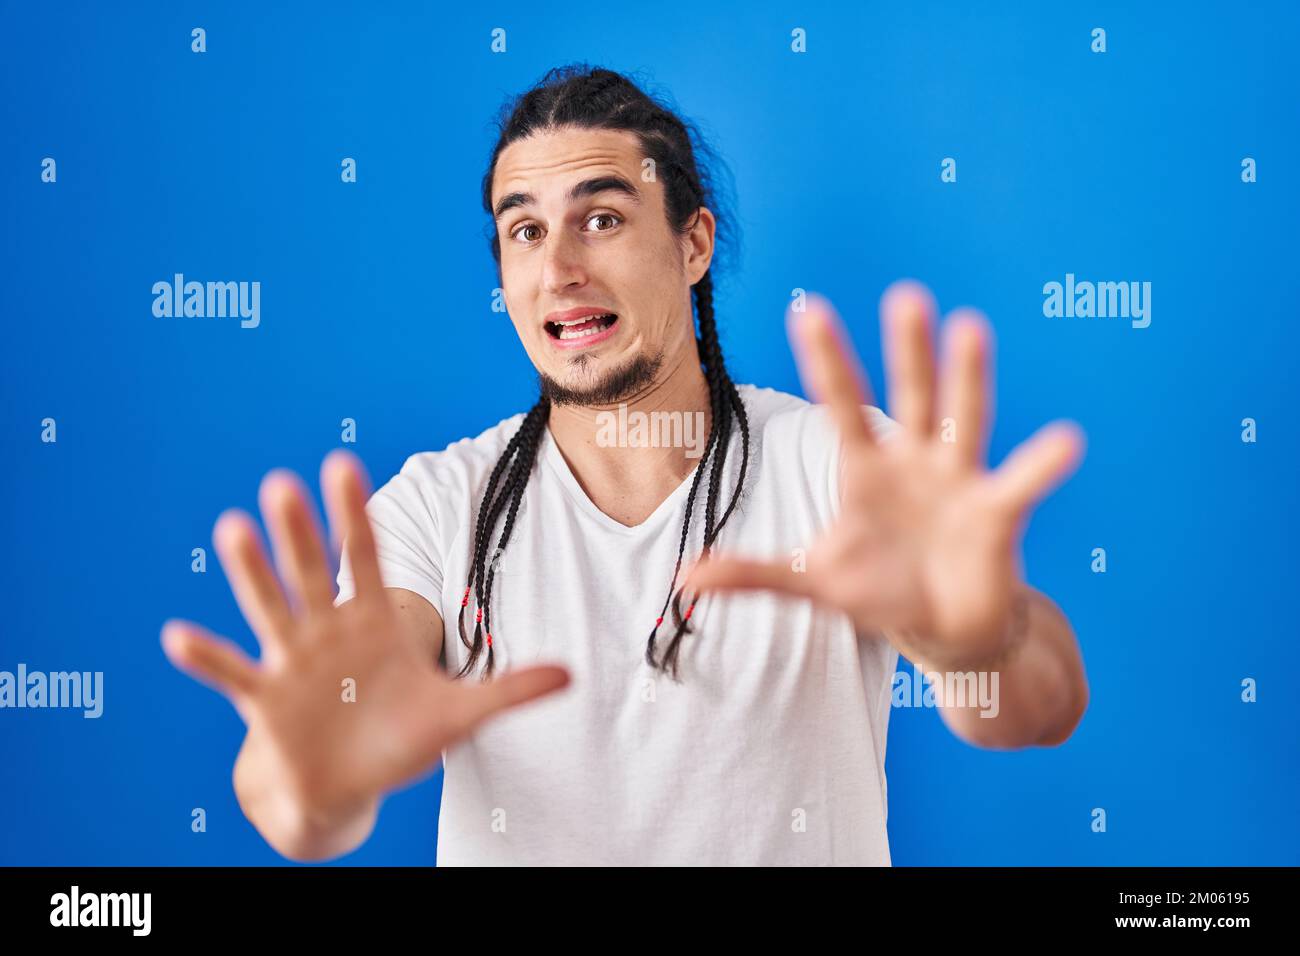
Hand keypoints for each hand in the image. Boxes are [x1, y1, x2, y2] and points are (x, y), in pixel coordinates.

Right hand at [161, 450, 569, 833]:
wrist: (348, 783)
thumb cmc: (400, 738)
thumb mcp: (459, 713)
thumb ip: (510, 690)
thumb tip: (572, 675)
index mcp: (374, 622)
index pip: (366, 558)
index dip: (354, 515)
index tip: (344, 464)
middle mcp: (328, 630)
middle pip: (313, 571)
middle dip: (301, 530)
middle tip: (285, 481)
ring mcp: (293, 660)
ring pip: (271, 607)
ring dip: (252, 572)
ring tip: (233, 528)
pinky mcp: (265, 698)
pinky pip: (234, 673)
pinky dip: (207, 658)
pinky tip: (178, 635)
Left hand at [685, 281, 1083, 668]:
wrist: (941, 630)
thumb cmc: (878, 592)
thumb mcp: (811, 581)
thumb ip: (753, 574)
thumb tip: (686, 579)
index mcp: (865, 468)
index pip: (840, 404)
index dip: (826, 360)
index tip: (807, 307)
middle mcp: (914, 461)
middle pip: (909, 394)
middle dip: (907, 350)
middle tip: (905, 295)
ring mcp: (958, 481)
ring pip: (963, 419)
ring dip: (966, 377)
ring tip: (970, 327)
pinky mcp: (996, 514)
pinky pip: (1020, 484)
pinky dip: (1041, 466)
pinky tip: (1064, 441)